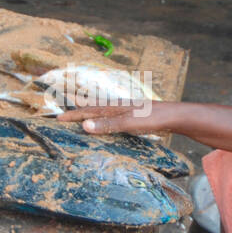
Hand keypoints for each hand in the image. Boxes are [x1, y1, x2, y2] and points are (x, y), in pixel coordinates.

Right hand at [57, 100, 171, 135]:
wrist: (174, 116)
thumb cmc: (152, 118)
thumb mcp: (129, 122)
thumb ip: (108, 124)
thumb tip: (85, 125)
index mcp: (113, 107)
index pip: (88, 111)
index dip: (73, 115)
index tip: (58, 119)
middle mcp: (117, 107)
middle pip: (92, 108)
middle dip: (77, 112)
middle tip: (63, 116)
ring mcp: (125, 111)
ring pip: (101, 112)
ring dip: (88, 114)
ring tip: (78, 115)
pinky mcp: (132, 116)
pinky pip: (111, 117)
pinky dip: (101, 119)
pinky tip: (105, 123)